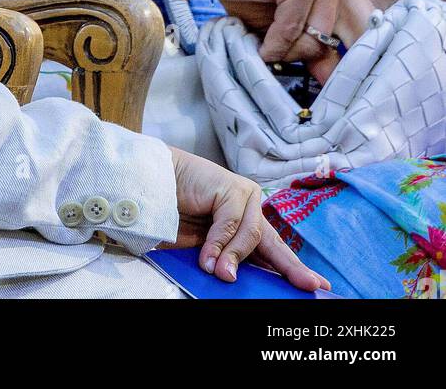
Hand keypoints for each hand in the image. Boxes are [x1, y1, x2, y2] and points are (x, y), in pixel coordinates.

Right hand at [166, 147, 329, 290]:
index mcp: (245, 228)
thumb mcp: (205, 250)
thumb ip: (225, 260)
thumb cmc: (176, 218)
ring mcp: (243, 197)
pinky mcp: (232, 187)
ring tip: (219, 274)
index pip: (273, 251)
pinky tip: (208, 258)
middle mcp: (249, 211)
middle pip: (274, 244)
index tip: (318, 285)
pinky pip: (232, 223)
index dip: (293, 268)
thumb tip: (235, 279)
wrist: (154, 188)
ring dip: (233, 259)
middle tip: (308, 285)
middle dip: (292, 267)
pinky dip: (219, 244)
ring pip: (252, 236)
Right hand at [201, 0, 372, 80]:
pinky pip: (292, 31)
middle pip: (351, 44)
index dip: (357, 65)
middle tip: (307, 78)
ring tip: (269, 46)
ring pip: (317, 41)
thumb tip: (331, 81)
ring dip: (289, 53)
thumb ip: (313, 46)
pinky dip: (273, 45)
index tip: (341, 91)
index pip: (369, 34)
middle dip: (330, 66)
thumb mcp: (289, 23)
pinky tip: (262, 44)